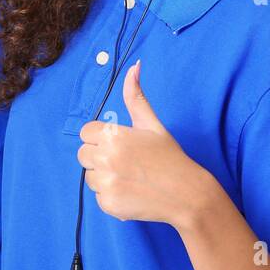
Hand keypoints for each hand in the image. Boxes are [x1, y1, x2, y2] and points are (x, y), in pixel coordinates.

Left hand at [77, 60, 214, 228]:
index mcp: (113, 135)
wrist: (186, 193)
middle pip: (83, 154)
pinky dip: (111, 196)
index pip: (86, 133)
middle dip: (99, 157)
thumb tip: (134, 65)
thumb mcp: (152, 123)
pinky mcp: (108, 204)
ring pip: (89, 177)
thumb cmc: (168, 156)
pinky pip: (98, 197)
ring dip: (104, 177)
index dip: (102, 138)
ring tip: (130, 177)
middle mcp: (106, 158)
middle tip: (125, 161)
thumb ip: (136, 96)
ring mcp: (106, 183)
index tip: (121, 144)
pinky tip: (131, 192)